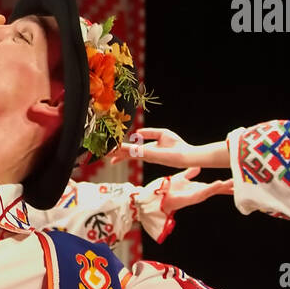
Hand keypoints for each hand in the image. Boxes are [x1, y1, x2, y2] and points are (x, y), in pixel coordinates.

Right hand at [115, 128, 229, 169]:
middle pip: (126, 154)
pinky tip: (117, 149)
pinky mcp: (149, 155)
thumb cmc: (178, 145)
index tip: (110, 152)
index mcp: (147, 151)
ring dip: (116, 152)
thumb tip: (138, 132)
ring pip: (128, 153)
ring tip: (106, 152)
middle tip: (102, 154)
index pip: (130, 152)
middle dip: (115, 154)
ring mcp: (146, 156)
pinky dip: (125, 150)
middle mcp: (145, 155)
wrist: (186, 155)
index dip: (120, 151)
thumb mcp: (163, 134)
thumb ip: (150, 132)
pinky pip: (135, 151)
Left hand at [158, 167, 234, 214]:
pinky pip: (203, 192)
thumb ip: (189, 173)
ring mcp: (195, 196)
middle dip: (230, 187)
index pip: (216, 186)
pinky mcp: (190, 198)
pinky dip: (212, 188)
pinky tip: (219, 183)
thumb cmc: (168, 190)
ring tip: (234, 182)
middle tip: (244, 184)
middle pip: (218, 189)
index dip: (226, 184)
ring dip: (224, 187)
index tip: (238, 181)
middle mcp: (199, 193)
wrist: (157, 197)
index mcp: (198, 188)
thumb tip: (197, 167)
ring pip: (213, 190)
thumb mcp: (181, 178)